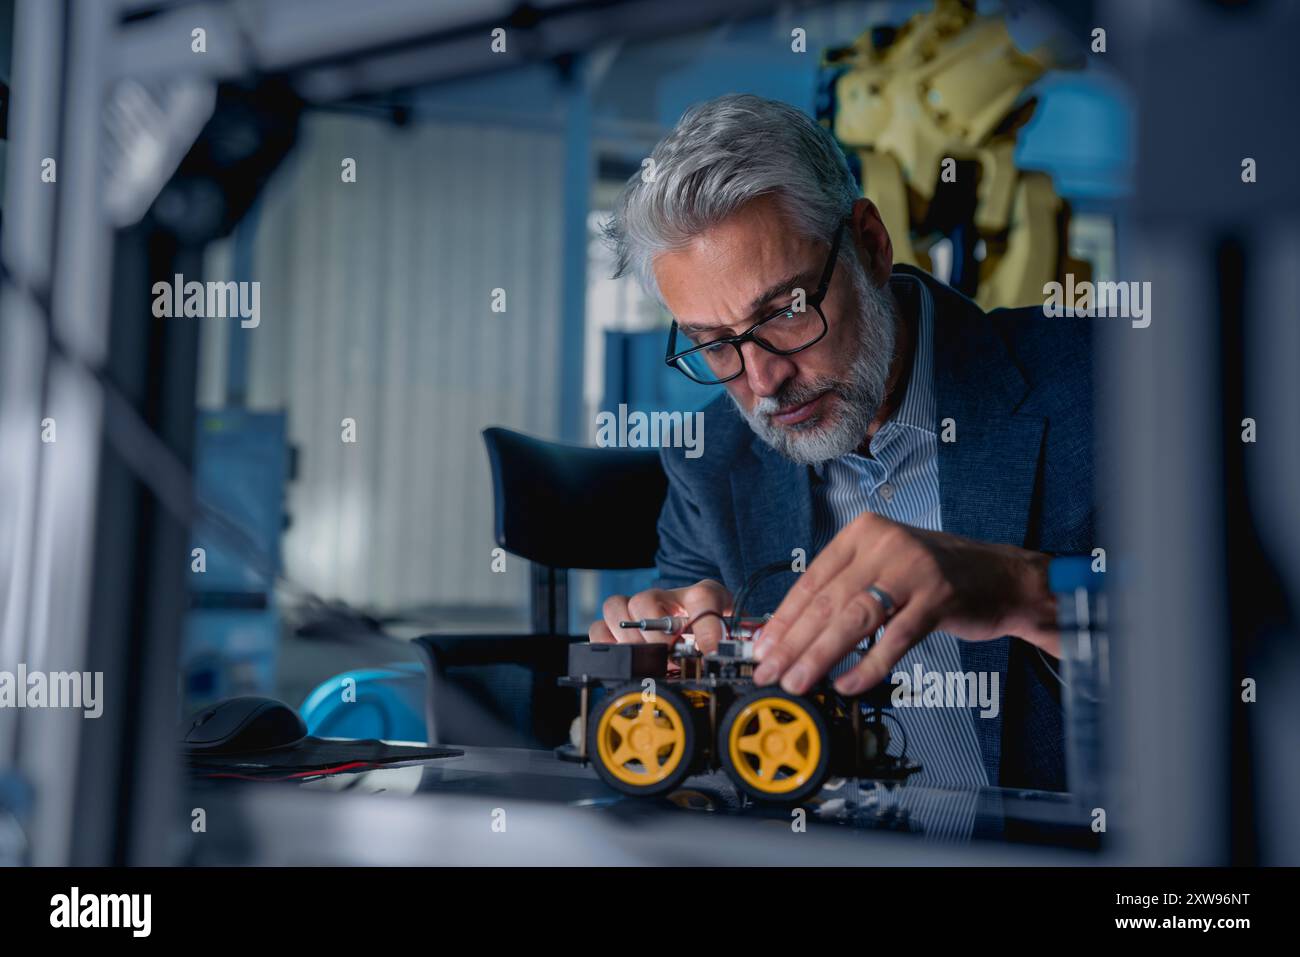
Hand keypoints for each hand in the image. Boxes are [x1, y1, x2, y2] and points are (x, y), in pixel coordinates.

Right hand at [590, 579, 733, 651]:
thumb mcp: (730, 641)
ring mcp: (638, 607)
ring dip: (630, 640)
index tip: (709, 651)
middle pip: (645, 599)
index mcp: (702, 596)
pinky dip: (608, 645)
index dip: (705, 626)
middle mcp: (666, 597)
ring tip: (648, 659)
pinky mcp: (617, 625)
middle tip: (667, 658)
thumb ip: (729, 645)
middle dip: (655, 637)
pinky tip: (629, 659)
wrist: (697, 641)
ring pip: (615, 607)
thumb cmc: (712, 640)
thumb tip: (721, 656)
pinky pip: (599, 628)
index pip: (703, 597)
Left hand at [751, 512, 1058, 695]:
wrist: (1003, 577)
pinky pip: (894, 639)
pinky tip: (847, 684)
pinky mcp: (938, 599)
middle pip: (827, 601)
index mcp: (863, 533)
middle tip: (770, 672)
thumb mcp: (884, 566)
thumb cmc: (936, 576)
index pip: (811, 579)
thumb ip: (844, 589)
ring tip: (798, 681)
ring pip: (854, 618)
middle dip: (793, 642)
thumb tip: (793, 632)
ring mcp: (913, 570)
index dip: (783, 618)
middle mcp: (885, 545)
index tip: (762, 647)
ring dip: (820, 655)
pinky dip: (867, 666)